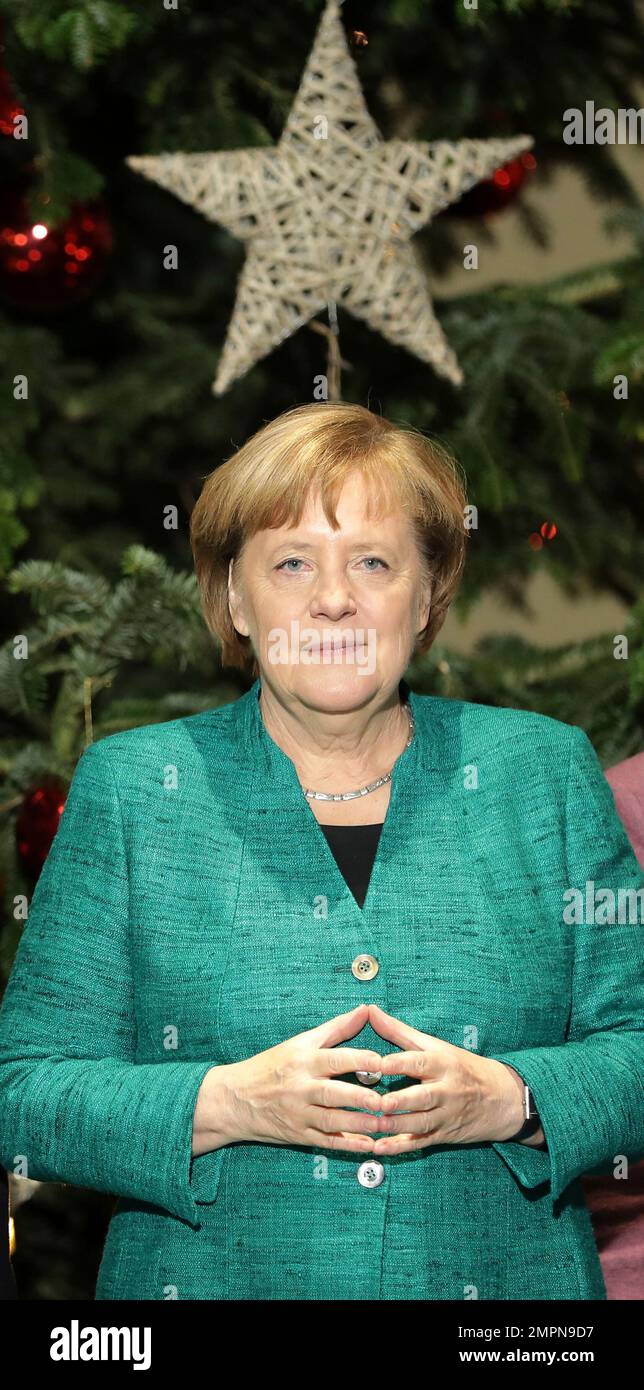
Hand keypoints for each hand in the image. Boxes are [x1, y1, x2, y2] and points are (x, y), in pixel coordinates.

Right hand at [194, 1003, 391, 1154]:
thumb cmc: (272, 1066)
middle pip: (334, 1093)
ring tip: (383, 1125)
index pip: (336, 1059)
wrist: (235, 1099)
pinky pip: (326, 1141)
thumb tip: (366, 1010)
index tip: (385, 1063)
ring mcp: (299, 1113)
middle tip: (386, 1101)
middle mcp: (301, 1087)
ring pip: (332, 1120)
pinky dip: (348, 1144)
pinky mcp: (299, 1135)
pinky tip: (368, 1145)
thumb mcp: (300, 1042)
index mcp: (304, 1061)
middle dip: (361, 1098)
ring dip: (359, 1125)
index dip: (361, 1060)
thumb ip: (337, 1028)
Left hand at [366, 1003, 524, 1154]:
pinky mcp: (444, 1134)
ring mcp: (446, 1115)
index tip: (378, 1064)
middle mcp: (446, 1090)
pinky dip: (401, 1147)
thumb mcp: (436, 1046)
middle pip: (423, 1096)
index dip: (399, 1063)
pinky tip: (381, 1148)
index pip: (420, 1062)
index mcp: (443, 1064)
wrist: (502, 1099)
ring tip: (375, 1126)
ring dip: (398, 1126)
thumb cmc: (462, 1067)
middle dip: (402, 1101)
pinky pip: (421, 1142)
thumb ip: (399, 1031)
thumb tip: (371, 1011)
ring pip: (422, 1123)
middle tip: (380, 1103)